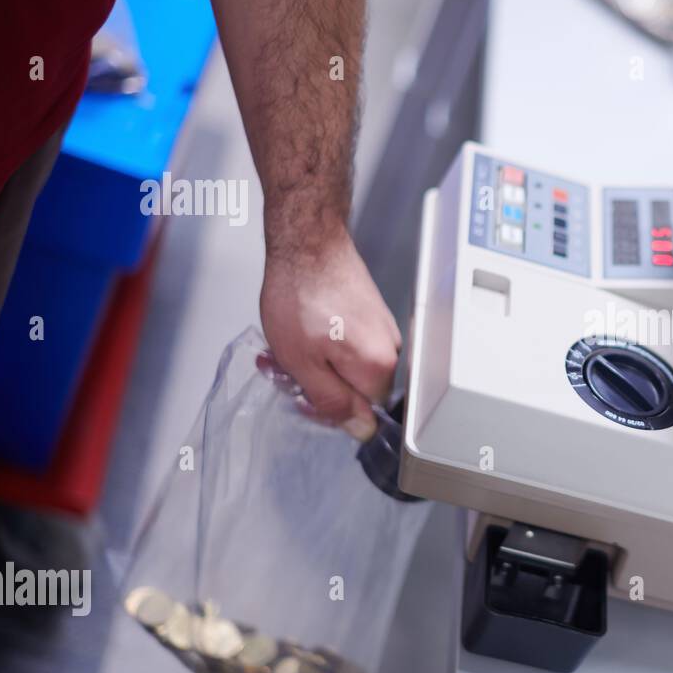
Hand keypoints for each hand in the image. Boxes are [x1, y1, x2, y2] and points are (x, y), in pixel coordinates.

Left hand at [259, 223, 400, 440]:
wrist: (308, 242)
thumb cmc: (301, 296)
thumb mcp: (303, 363)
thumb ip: (333, 402)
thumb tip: (360, 430)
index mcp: (378, 366)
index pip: (362, 414)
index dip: (327, 409)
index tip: (300, 392)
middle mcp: (390, 349)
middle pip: (356, 390)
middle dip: (316, 383)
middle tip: (283, 367)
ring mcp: (383, 329)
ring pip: (348, 366)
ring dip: (315, 362)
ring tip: (284, 345)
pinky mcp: (372, 314)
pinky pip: (349, 345)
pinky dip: (323, 343)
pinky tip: (299, 329)